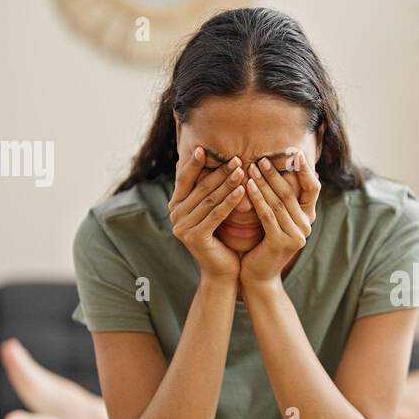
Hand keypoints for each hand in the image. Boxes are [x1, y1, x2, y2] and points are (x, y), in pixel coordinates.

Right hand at [168, 146, 245, 280]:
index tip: (204, 147)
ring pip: (209, 199)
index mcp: (176, 206)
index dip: (194, 163)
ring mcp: (182, 227)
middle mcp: (175, 215)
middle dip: (219, 171)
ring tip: (242, 169)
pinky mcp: (195, 237)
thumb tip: (214, 159)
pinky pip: (216, 214)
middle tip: (236, 157)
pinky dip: (230, 201)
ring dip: (227, 183)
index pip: (185, 179)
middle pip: (201, 188)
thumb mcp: (214, 211)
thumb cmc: (222, 238)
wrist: (223, 271)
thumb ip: (209, 191)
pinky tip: (242, 190)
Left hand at [239, 150, 321, 285]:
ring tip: (251, 166)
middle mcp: (306, 227)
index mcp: (308, 219)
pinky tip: (247, 185)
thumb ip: (281, 200)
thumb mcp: (275, 220)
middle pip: (292, 192)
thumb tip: (283, 170)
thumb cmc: (263, 244)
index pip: (313, 188)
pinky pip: (268, 214)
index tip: (294, 152)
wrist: (258, 277)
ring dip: (264, 182)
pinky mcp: (281, 242)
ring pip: (279, 202)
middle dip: (276, 173)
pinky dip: (257, 198)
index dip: (305, 169)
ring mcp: (296, 236)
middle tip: (263, 157)